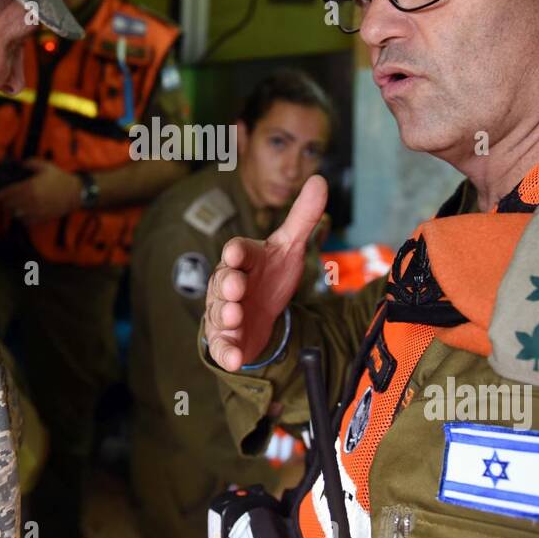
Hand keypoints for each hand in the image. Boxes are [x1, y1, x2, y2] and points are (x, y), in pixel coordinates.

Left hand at [0, 158, 80, 223]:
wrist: (74, 194)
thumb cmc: (59, 179)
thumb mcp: (45, 166)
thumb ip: (30, 163)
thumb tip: (20, 164)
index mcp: (30, 187)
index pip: (8, 193)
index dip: (1, 194)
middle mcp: (31, 201)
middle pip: (10, 205)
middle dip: (5, 202)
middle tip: (4, 199)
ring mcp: (36, 211)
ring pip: (16, 214)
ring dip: (12, 210)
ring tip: (12, 206)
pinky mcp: (41, 218)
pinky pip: (25, 221)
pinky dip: (21, 218)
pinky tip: (22, 213)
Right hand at [204, 175, 327, 371]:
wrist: (260, 312)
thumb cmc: (270, 275)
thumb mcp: (289, 247)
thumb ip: (302, 216)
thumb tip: (319, 179)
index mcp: (245, 259)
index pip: (237, 251)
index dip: (236, 253)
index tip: (236, 253)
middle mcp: (229, 283)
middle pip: (224, 281)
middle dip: (228, 284)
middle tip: (235, 288)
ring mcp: (224, 311)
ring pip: (219, 312)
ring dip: (225, 315)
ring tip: (234, 317)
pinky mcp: (226, 338)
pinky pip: (221, 345)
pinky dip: (225, 351)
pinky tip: (234, 358)